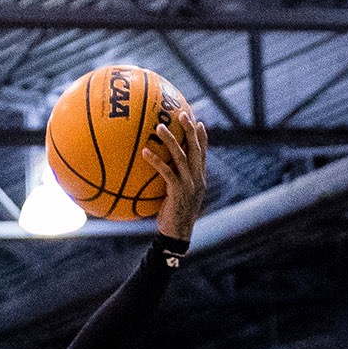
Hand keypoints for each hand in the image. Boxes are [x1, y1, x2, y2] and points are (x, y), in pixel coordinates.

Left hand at [144, 110, 206, 241]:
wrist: (177, 235)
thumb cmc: (173, 217)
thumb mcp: (175, 198)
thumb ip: (172, 183)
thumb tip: (160, 173)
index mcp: (199, 178)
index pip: (202, 153)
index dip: (202, 137)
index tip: (198, 121)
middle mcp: (197, 178)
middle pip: (195, 149)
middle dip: (189, 130)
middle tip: (182, 113)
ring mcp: (189, 184)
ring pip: (181, 156)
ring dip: (170, 139)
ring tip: (159, 126)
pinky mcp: (178, 191)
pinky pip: (166, 172)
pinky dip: (156, 161)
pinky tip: (144, 152)